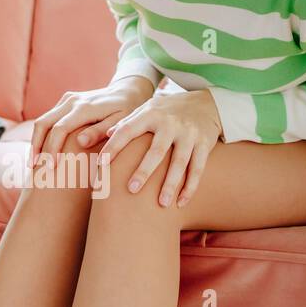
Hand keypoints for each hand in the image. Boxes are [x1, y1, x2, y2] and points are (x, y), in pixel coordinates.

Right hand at [29, 75, 155, 169]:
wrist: (126, 91)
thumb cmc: (127, 111)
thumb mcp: (121, 123)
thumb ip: (101, 132)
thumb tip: (80, 142)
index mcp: (84, 107)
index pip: (60, 129)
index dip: (53, 148)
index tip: (51, 167)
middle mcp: (71, 100)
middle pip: (43, 123)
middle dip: (36, 146)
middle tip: (33, 168)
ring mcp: (66, 99)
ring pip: (42, 121)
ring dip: (36, 142)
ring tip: (34, 163)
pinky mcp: (64, 102)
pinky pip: (48, 119)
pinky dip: (42, 136)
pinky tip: (42, 151)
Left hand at [101, 89, 222, 207]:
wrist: (204, 102)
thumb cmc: (167, 110)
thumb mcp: (147, 109)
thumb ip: (128, 121)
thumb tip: (107, 134)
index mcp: (150, 114)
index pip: (127, 131)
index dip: (113, 147)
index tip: (100, 165)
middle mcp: (170, 124)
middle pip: (156, 151)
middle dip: (144, 171)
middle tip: (131, 190)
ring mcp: (188, 134)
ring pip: (180, 163)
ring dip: (170, 184)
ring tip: (162, 204)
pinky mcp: (204, 144)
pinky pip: (197, 169)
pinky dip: (190, 187)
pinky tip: (181, 202)